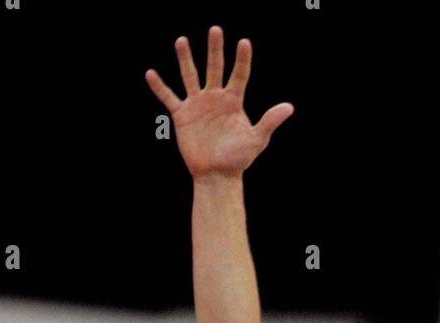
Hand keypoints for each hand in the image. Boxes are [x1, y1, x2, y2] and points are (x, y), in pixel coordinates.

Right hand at [146, 27, 293, 179]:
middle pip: (215, 68)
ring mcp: (197, 105)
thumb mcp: (256, 140)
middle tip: (216, 30)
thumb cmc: (238, 159)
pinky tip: (150, 74)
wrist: (217, 176)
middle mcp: (215, 98)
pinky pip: (169, 98)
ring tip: (182, 41)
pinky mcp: (182, 116)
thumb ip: (269, 121)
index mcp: (233, 101)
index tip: (244, 42)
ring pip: (190, 76)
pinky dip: (159, 87)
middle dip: (215, 50)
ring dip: (186, 59)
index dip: (242, 60)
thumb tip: (289, 107)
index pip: (239, 75)